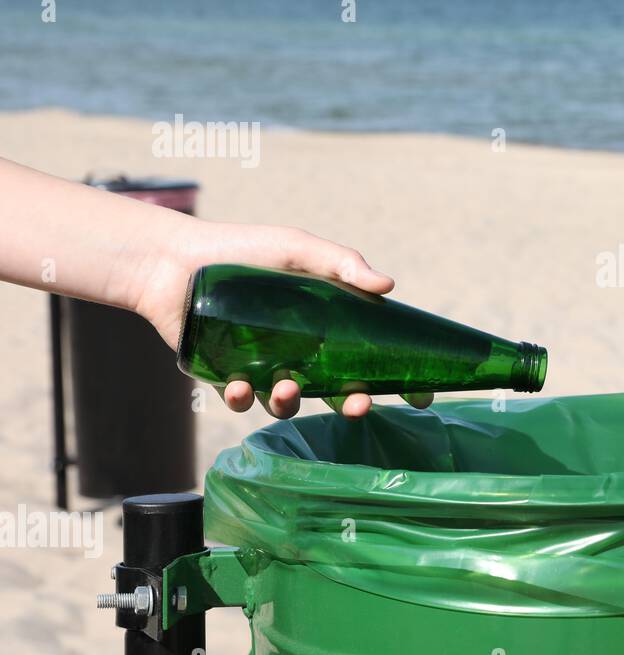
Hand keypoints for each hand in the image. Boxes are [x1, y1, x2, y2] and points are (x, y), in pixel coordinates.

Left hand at [131, 219, 432, 418]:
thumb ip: (341, 264)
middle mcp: (299, 349)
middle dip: (353, 403)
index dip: (398, 379)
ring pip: (288, 400)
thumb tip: (387, 285)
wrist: (172, 259)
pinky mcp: (225, 376)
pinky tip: (239, 385)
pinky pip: (241, 399)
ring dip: (291, 403)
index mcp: (324, 322)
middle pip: (336, 390)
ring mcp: (264, 365)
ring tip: (285, 388)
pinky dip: (242, 397)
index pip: (370, 357)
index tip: (420, 396)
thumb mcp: (297, 248)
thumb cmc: (240, 248)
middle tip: (360, 406)